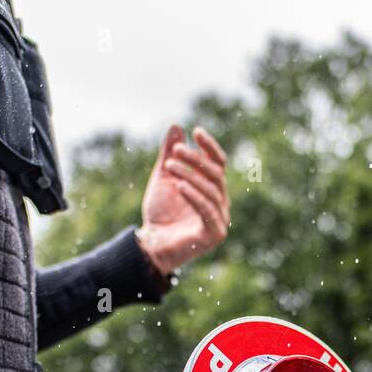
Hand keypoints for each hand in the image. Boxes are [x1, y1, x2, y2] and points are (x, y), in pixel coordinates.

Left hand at [137, 124, 230, 273]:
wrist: (152, 244)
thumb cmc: (160, 213)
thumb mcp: (163, 178)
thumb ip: (170, 155)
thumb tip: (177, 127)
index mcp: (212, 188)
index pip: (218, 163)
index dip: (209, 147)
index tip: (196, 132)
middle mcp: (220, 202)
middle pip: (215, 175)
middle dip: (195, 160)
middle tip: (175, 150)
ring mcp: (220, 219)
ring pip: (210, 191)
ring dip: (189, 176)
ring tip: (170, 165)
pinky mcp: (214, 234)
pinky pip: (207, 211)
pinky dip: (194, 197)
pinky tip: (180, 186)